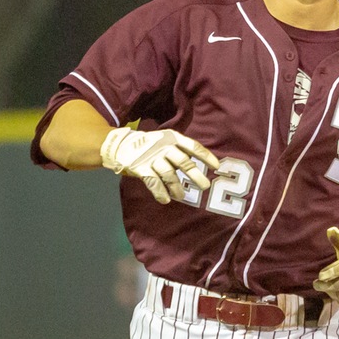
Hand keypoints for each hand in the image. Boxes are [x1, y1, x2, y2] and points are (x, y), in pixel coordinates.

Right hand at [100, 126, 219, 204]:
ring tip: (182, 196)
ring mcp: (152, 157)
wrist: (122, 144)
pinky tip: (165, 200)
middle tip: (205, 186)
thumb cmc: (152, 146)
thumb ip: (181, 152)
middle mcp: (164, 146)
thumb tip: (201, 168)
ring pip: (169, 174)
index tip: (216, 166)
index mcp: (173, 138)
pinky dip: (159, 192)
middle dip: (195, 175)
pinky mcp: (141, 167)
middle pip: (183, 162)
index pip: (193, 146)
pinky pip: (153, 182)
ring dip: (176, 187)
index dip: (205, 156)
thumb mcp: (167, 142)